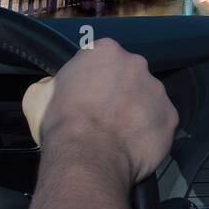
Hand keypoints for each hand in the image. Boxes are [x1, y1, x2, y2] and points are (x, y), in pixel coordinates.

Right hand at [25, 38, 176, 186]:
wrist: (87, 157)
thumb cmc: (61, 124)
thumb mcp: (37, 97)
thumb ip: (49, 84)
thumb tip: (51, 86)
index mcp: (104, 51)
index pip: (102, 59)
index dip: (94, 79)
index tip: (89, 96)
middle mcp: (136, 64)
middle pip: (129, 76)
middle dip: (120, 92)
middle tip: (105, 116)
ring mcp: (157, 90)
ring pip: (147, 98)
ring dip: (137, 112)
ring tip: (120, 135)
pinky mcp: (171, 116)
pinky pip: (161, 122)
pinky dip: (150, 132)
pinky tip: (134, 145)